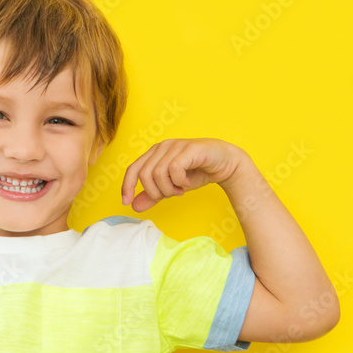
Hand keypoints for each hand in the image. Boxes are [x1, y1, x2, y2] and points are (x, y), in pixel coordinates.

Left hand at [121, 138, 245, 211]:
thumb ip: (154, 195)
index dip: (127, 186)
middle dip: (156, 192)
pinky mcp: (189, 149)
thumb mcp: (172, 188)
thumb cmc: (197, 173)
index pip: (133, 169)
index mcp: (154, 153)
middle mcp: (162, 147)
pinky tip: (187, 182)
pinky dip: (179, 181)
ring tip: (181, 189)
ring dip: (169, 188)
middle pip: (144, 175)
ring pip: (158, 173)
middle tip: (172, 194)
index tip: (126, 202)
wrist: (226, 164)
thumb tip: (134, 206)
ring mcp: (175, 146)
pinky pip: (174, 169)